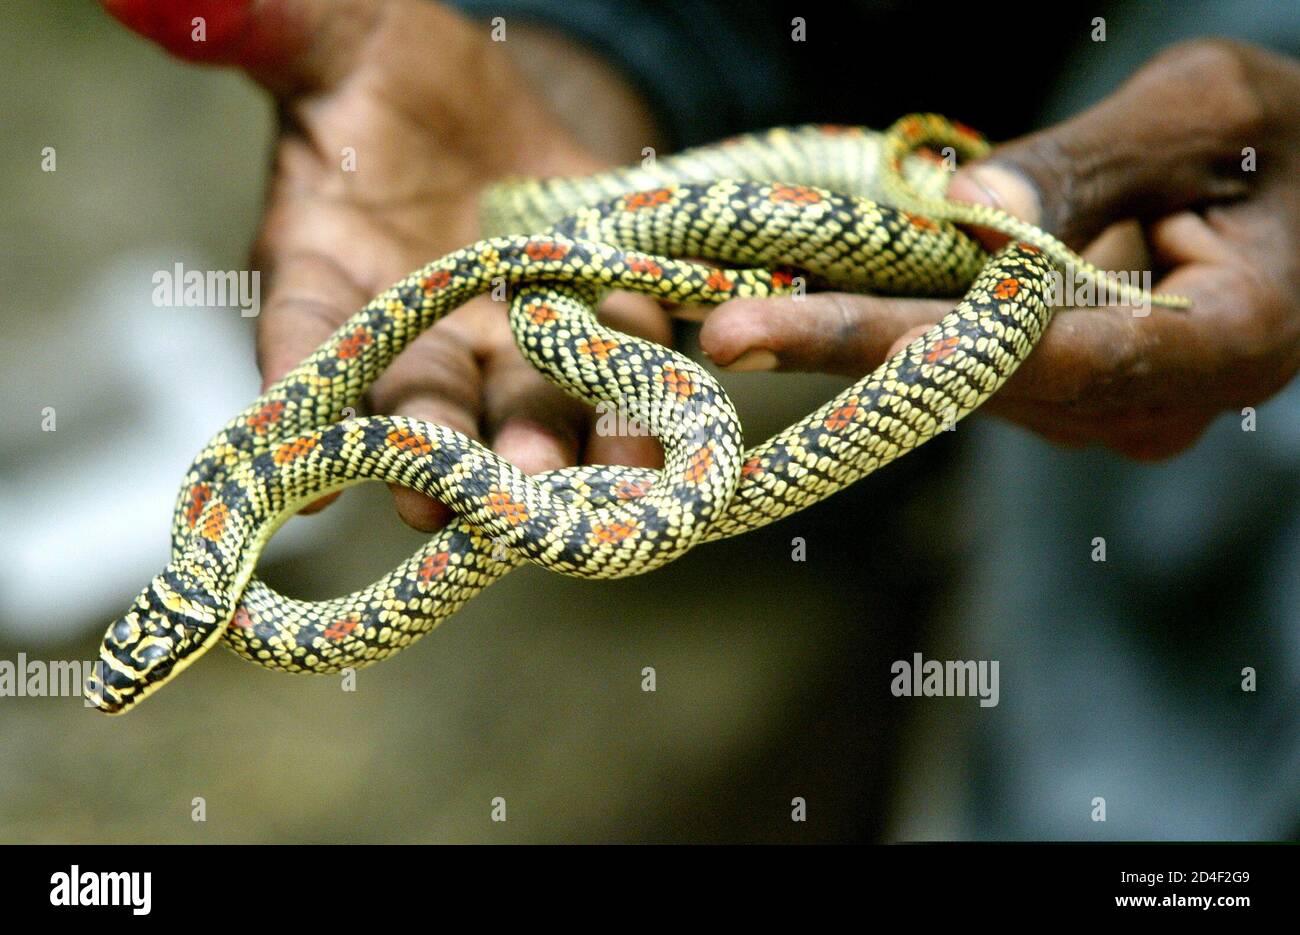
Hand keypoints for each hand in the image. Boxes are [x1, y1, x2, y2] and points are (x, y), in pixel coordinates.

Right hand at [103, 0, 667, 526]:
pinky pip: (621, 362)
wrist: (504, 110)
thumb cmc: (395, 76)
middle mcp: (419, 329)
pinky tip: (652, 445)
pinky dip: (636, 403)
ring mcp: (514, 335)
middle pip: (420, 395)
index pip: (302, 329)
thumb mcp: (340, 39)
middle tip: (436, 495)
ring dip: (539, 444)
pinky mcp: (603, 317)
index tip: (298, 453)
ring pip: (524, 402)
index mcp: (330, 269)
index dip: (296, 385)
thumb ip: (275, 32)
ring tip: (553, 481)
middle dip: (432, 443)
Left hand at [700, 40, 1299, 458]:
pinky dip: (904, 318)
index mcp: (1220, 345)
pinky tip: (823, 292)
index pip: (1025, 351)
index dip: (889, 342)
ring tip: (754, 300)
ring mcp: (1107, 410)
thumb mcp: (1208, 113)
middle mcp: (1150, 405)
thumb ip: (1088, 163)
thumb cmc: (1296, 142)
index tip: (767, 332)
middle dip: (841, 345)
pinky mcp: (1072, 390)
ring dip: (859, 332)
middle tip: (721, 330)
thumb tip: (965, 213)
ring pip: (962, 372)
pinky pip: (974, 354)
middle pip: (970, 378)